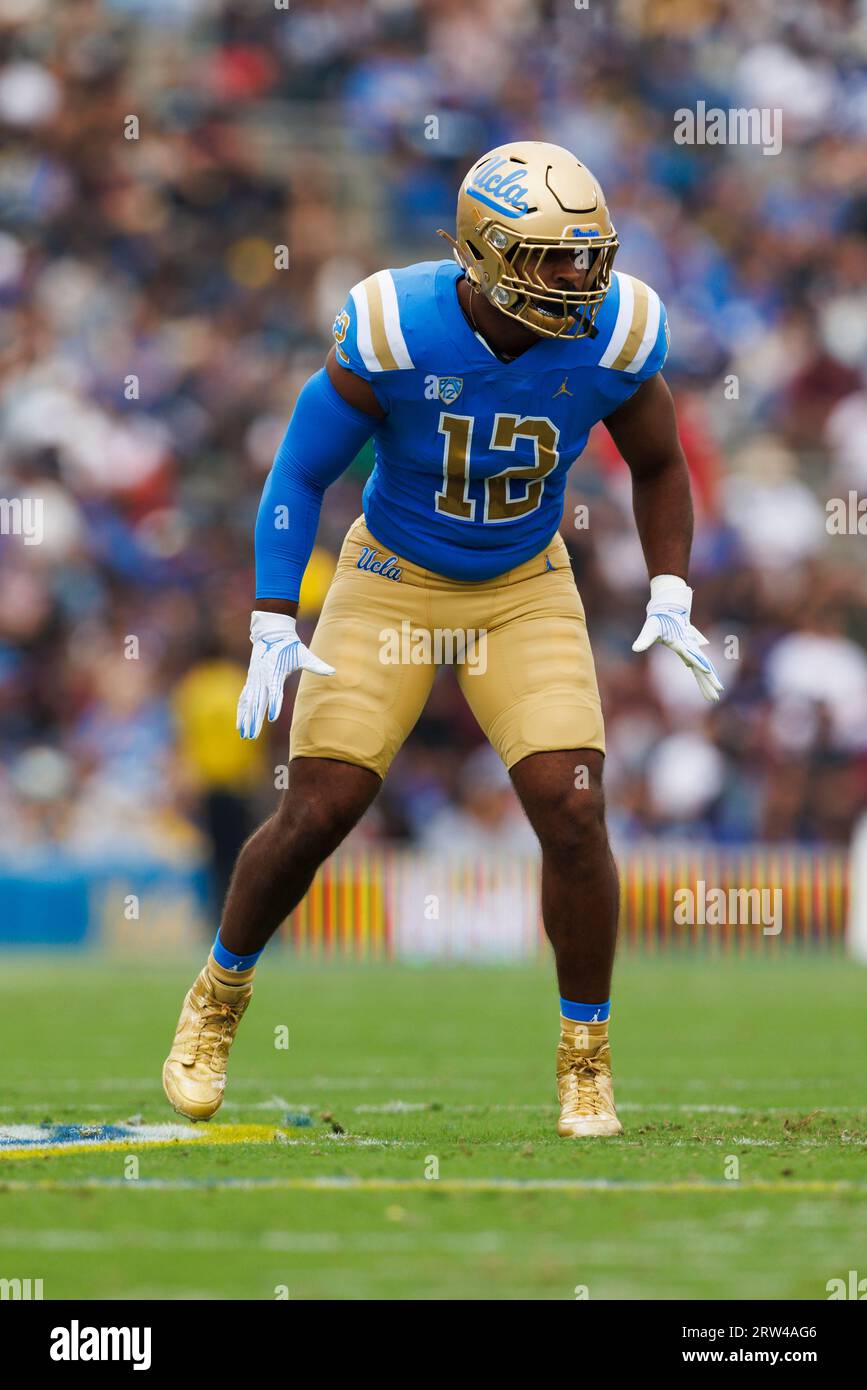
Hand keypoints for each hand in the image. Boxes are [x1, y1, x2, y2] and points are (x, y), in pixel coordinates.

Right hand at [236, 610, 333, 739]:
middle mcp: (262, 677)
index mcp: (274, 672)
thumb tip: (333, 671)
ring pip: (248, 703)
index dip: (273, 704)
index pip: (274, 692)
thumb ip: (317, 665)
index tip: (272, 717)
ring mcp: (254, 679)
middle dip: (255, 720)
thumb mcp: (304, 654)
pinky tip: (240, 724)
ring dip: (245, 719)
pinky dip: (241, 711)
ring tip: (244, 735)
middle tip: (253, 736)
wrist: (271, 633)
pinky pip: (244, 698)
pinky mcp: (251, 680)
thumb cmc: (290, 646)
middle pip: (258, 702)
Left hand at [632, 575, 722, 702]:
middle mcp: (689, 648)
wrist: (668, 610)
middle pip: (702, 667)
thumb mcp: (650, 629)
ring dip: (708, 681)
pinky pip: (698, 666)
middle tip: (717, 695)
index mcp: (681, 644)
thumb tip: (635, 648)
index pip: (691, 655)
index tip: (707, 671)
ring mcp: (691, 650)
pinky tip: (706, 684)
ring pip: (702, 668)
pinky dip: (703, 676)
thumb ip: (644, 640)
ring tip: (715, 696)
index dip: (698, 662)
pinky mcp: (689, 651)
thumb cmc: (659, 620)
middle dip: (709, 680)